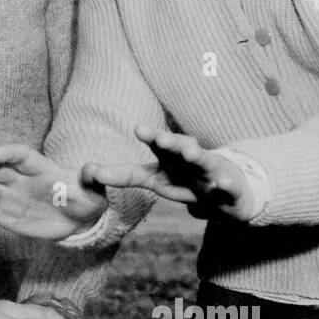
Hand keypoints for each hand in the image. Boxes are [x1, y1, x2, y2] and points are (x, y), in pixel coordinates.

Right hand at [0, 144, 107, 239]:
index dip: (7, 153)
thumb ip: (93, 179)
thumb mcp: (96, 190)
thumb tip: (95, 169)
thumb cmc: (87, 198)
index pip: (21, 155)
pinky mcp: (1, 211)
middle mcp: (19, 177)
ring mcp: (8, 193)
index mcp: (40, 166)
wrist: (79, 218)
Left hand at [82, 125, 255, 221]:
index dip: (151, 137)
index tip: (138, 129)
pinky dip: (225, 185)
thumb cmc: (185, 179)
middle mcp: (191, 160)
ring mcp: (211, 172)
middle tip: (161, 138)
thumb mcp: (155, 179)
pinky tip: (222, 183)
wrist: (228, 190)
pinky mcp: (228, 188)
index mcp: (172, 157)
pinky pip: (227, 187)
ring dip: (197, 157)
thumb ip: (125, 174)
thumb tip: (90, 171)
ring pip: (204, 163)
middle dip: (172, 142)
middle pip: (181, 149)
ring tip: (191, 152)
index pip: (159, 145)